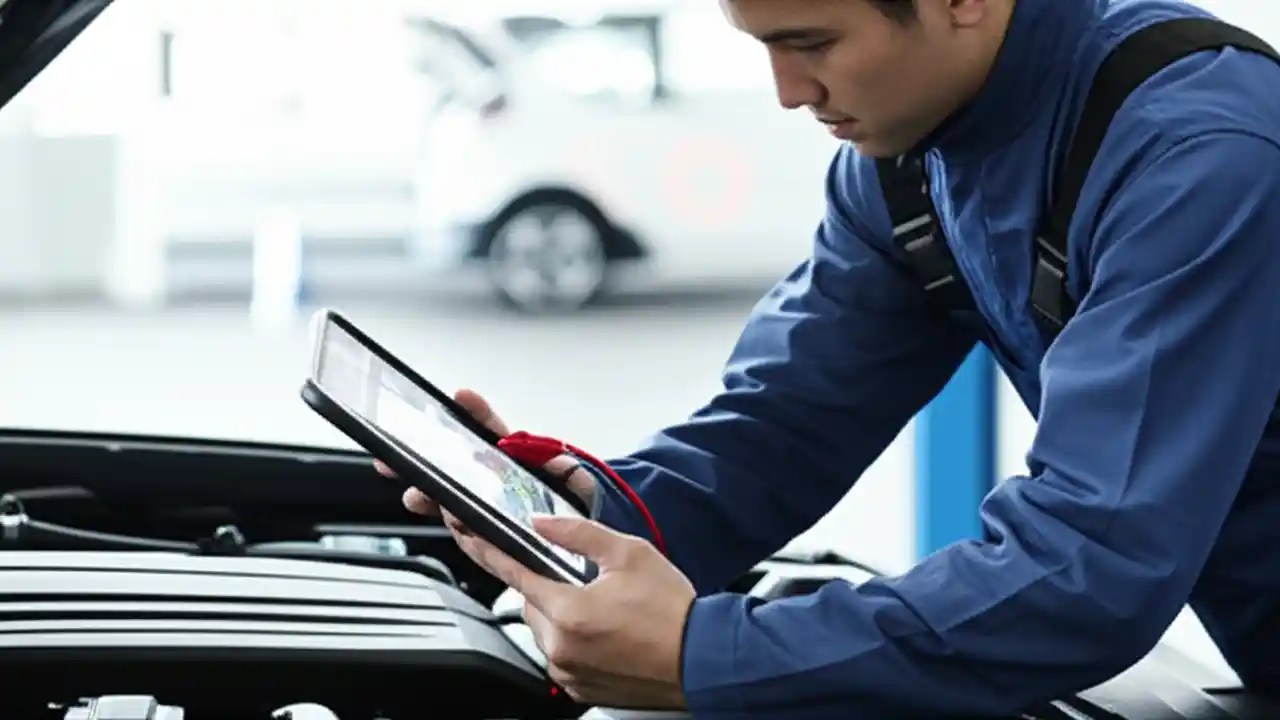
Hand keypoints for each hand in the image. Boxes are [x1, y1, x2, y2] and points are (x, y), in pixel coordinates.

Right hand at [373, 388, 598, 538]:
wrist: (579, 547)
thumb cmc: (574, 508)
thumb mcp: (578, 483)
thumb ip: (566, 470)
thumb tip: (558, 462)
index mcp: (513, 460)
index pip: (490, 430)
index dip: (476, 413)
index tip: (462, 396)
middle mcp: (492, 481)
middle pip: (453, 465)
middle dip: (425, 457)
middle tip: (400, 452)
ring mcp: (484, 508)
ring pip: (449, 498)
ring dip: (430, 495)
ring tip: (417, 493)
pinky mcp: (484, 537)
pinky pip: (466, 531)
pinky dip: (458, 528)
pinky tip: (452, 523)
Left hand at [460, 514, 693, 708]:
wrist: (701, 659)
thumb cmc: (672, 612)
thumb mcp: (629, 554)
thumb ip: (578, 534)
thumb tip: (542, 523)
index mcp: (569, 611)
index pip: (513, 574)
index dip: (487, 551)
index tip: (468, 536)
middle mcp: (561, 648)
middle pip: (531, 604)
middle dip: (548, 587)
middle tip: (586, 581)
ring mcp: (568, 673)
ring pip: (545, 630)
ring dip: (562, 614)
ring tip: (606, 610)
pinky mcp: (579, 689)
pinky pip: (560, 656)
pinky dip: (573, 639)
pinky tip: (606, 632)